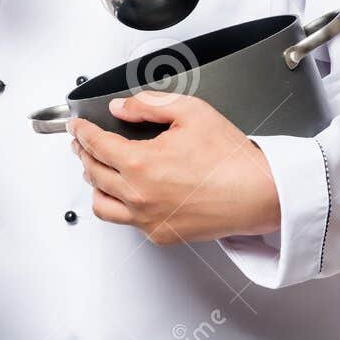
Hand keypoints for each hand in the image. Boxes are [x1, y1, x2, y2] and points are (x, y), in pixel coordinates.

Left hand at [68, 92, 281, 244]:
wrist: (262, 194)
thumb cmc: (233, 158)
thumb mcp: (191, 112)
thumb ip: (148, 104)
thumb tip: (120, 108)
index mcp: (140, 163)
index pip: (96, 144)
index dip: (82, 131)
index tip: (77, 126)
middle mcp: (138, 195)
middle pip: (93, 172)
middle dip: (84, 153)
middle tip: (83, 143)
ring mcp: (148, 219)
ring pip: (102, 204)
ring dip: (95, 184)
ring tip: (97, 169)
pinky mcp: (161, 234)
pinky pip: (127, 221)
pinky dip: (120, 205)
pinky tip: (125, 193)